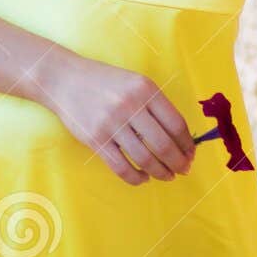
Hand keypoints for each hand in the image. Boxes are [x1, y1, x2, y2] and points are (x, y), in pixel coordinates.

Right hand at [40, 53, 196, 183]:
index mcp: (145, 89)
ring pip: (145, 159)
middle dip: (178, 163)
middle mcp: (130, 105)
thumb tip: (180, 139)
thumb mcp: (134, 83)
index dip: (187, 144)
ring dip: (161, 172)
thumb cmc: (105, 82)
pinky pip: (122, 167)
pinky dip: (137, 178)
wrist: (65, 79)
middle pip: (164, 145)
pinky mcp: (95, 139)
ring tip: (167, 176)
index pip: (176, 124)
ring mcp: (112, 123)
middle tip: (183, 170)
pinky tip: (143, 177)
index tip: (191, 154)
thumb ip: (155, 105)